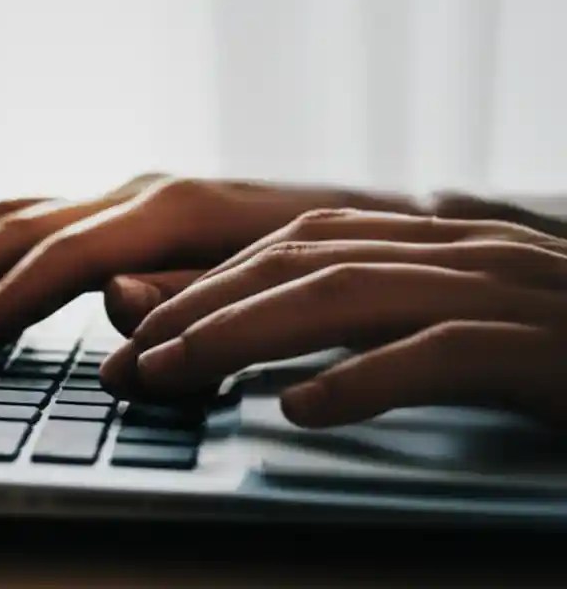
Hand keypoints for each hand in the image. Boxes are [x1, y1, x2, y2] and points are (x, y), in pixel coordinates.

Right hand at [0, 174, 434, 354]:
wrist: (385, 219)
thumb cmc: (336, 264)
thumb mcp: (278, 290)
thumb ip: (191, 296)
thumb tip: (111, 297)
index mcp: (173, 210)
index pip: (61, 256)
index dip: (1, 303)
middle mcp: (141, 190)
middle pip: (17, 228)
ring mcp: (132, 194)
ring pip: (15, 215)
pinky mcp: (131, 207)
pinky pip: (36, 219)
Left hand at [105, 208, 566, 426]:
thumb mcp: (459, 335)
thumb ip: (374, 334)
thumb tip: (280, 364)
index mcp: (432, 244)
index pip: (294, 246)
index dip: (206, 284)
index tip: (137, 330)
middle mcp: (458, 253)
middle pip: (301, 263)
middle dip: (201, 310)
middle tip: (129, 362)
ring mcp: (504, 295)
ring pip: (350, 297)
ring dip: (248, 334)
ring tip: (179, 373)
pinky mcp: (544, 352)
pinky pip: (441, 356)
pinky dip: (365, 380)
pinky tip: (304, 410)